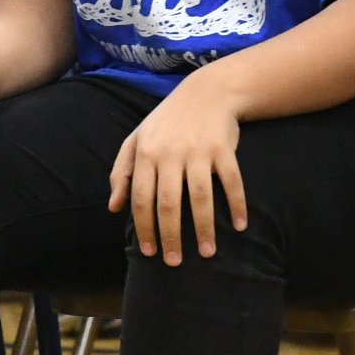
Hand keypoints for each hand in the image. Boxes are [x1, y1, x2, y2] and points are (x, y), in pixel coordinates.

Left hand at [108, 77, 245, 265]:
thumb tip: (114, 208)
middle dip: (170, 236)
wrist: (206, 92)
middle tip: (174, 262)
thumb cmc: (166, 121)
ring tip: (206, 252)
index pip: (140, 198)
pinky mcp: (223, 149)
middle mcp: (169, 154)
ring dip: (204, 228)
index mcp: (145, 154)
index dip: (143, 227)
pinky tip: (240, 226)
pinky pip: (232, 182)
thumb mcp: (136, 140)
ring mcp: (198, 151)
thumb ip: (122, 172)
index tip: (148, 251)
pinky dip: (237, 205)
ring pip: (200, 197)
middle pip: (168, 203)